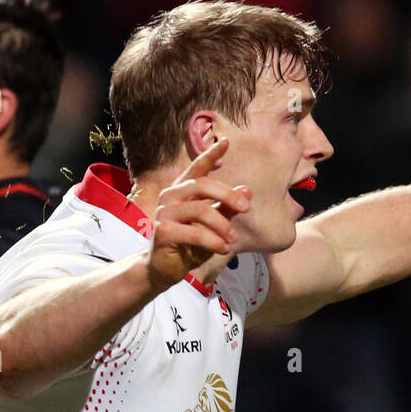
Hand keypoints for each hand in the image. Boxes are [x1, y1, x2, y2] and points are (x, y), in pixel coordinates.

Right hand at [147, 138, 251, 291]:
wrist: (165, 269)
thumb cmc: (189, 245)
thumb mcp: (213, 225)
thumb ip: (226, 208)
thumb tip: (247, 190)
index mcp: (181, 190)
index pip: (197, 169)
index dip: (210, 155)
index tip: (226, 142)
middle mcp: (170, 197)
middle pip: (202, 186)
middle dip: (227, 195)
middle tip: (246, 208)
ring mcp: (164, 213)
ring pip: (200, 210)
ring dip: (222, 225)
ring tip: (233, 239)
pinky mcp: (163, 232)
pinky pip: (194, 232)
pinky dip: (212, 241)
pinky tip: (222, 249)